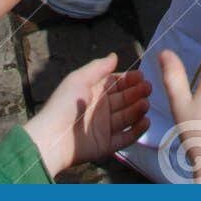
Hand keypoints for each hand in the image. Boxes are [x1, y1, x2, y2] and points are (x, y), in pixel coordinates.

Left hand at [24, 54, 150, 177]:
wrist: (52, 137)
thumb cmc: (64, 104)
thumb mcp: (79, 79)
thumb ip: (98, 68)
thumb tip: (114, 55)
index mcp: (94, 92)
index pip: (116, 83)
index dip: (129, 79)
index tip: (141, 75)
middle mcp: (100, 108)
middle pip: (124, 99)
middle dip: (136, 92)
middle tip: (148, 88)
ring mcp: (104, 127)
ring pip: (126, 117)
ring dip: (138, 109)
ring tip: (145, 104)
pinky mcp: (106, 145)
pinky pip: (125, 138)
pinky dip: (136, 131)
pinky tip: (145, 121)